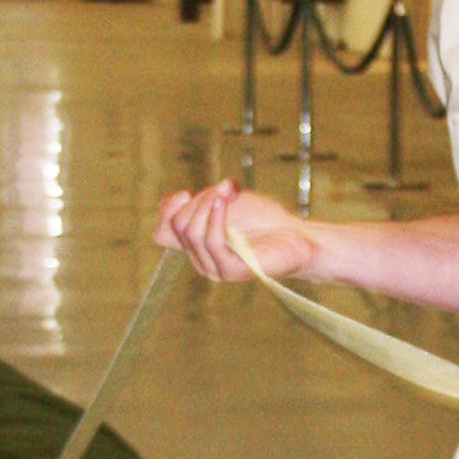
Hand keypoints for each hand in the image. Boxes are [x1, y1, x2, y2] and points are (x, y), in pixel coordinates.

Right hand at [154, 180, 317, 284]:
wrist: (297, 236)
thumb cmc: (265, 220)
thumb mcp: (227, 202)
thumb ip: (201, 201)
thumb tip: (178, 199)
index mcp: (197, 245)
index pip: (161, 232)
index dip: (167, 210)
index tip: (186, 192)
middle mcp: (201, 260)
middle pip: (178, 225)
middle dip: (199, 199)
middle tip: (227, 187)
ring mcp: (215, 268)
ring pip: (192, 232)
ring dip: (209, 203)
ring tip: (230, 190)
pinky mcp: (231, 271)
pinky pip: (211, 242)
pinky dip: (215, 217)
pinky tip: (226, 201)